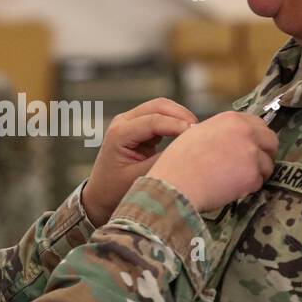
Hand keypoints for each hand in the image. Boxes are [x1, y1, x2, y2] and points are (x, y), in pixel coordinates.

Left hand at [81, 98, 197, 224]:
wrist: (101, 195)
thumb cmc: (116, 190)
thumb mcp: (140, 178)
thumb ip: (162, 161)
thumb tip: (187, 149)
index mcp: (119, 134)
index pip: (153, 121)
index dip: (177, 125)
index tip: (196, 134)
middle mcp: (122, 122)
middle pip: (158, 106)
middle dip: (181, 115)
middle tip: (200, 131)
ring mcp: (130, 121)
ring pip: (161, 108)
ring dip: (180, 117)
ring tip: (197, 133)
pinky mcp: (139, 127)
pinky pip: (161, 117)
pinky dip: (176, 122)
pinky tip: (188, 136)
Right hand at [146, 111, 276, 211]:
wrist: (176, 184)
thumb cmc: (178, 162)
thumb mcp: (197, 134)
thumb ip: (220, 132)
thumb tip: (229, 139)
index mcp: (231, 119)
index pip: (258, 124)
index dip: (256, 138)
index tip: (251, 148)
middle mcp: (246, 132)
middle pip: (271, 141)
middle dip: (265, 154)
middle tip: (253, 166)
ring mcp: (251, 153)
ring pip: (267, 165)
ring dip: (256, 173)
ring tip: (235, 181)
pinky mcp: (253, 175)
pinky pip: (259, 183)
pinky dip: (249, 188)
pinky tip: (231, 189)